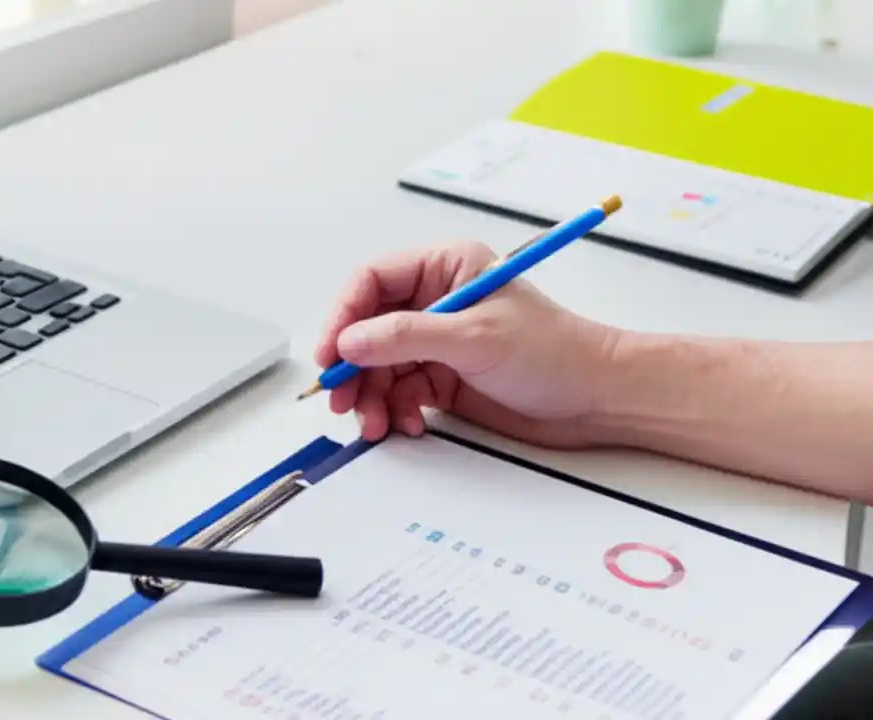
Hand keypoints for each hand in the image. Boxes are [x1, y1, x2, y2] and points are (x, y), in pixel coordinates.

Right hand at [314, 240, 621, 445]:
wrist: (595, 399)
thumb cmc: (553, 353)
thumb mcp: (474, 338)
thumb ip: (406, 337)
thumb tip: (350, 342)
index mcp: (444, 268)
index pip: (372, 281)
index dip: (343, 316)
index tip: (331, 355)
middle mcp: (435, 300)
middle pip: (367, 328)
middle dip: (353, 367)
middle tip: (342, 399)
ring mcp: (437, 340)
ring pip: (378, 366)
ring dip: (370, 396)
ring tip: (374, 424)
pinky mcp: (442, 376)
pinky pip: (398, 391)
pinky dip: (394, 410)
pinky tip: (408, 423)